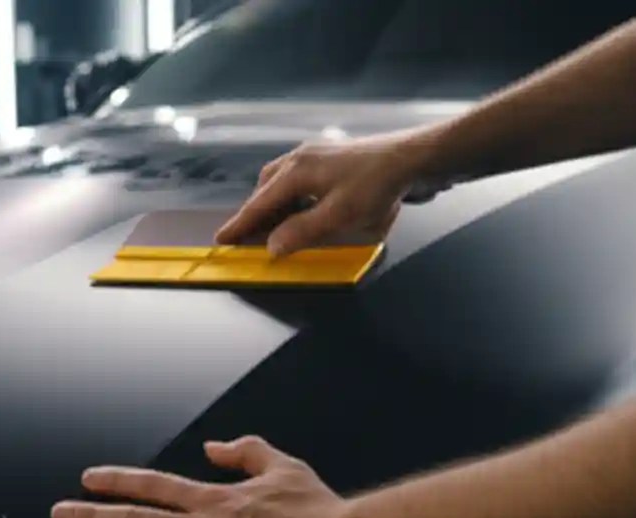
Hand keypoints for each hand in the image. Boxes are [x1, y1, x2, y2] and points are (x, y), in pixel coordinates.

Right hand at [214, 128, 447, 256]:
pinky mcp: (334, 158)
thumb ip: (302, 231)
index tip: (222, 239)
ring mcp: (318, 155)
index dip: (240, 224)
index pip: (259, 203)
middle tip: (246, 236)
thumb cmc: (377, 186)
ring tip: (272, 225)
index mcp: (296, 172)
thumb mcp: (339, 216)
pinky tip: (302, 207)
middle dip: (254, 212)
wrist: (414, 157)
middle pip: (266, 188)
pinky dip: (290, 195)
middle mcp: (301, 158)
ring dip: (272, 203)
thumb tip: (271, 245)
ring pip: (281, 180)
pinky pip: (299, 177)